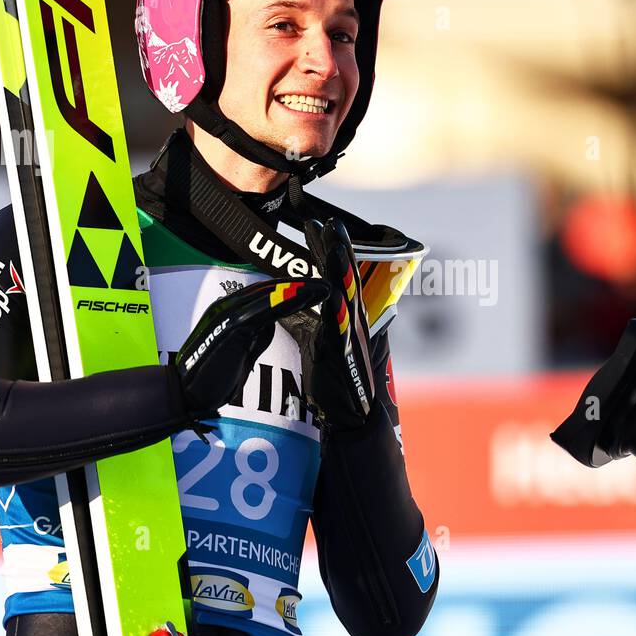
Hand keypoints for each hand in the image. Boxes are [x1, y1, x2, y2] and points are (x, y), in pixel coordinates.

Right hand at [173, 277, 327, 419]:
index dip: (290, 291)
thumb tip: (273, 322)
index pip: (265, 294)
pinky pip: (263, 308)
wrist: (187, 393)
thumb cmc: (213, 376)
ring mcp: (227, 312)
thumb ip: (255, 333)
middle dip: (298, 286)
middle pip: (269, 289)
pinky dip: (285, 301)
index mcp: (229, 310)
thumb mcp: (241, 350)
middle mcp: (227, 305)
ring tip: (322, 289)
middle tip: (324, 286)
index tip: (313, 292)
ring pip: (269, 295)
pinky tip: (303, 297)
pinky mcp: (232, 325)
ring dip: (297, 291)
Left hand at [280, 218, 376, 431]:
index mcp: (344, 314)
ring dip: (342, 272)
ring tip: (334, 246)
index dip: (325, 249)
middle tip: (331, 221)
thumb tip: (283, 298)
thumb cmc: (334, 377)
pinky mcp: (347, 355)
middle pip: (347, 277)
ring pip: (349, 297)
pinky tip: (335, 294)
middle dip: (339, 249)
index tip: (315, 224)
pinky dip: (340, 311)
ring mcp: (352, 336)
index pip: (334, 274)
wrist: (352, 413)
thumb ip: (301, 317)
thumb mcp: (313, 338)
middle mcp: (353, 320)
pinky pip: (344, 329)